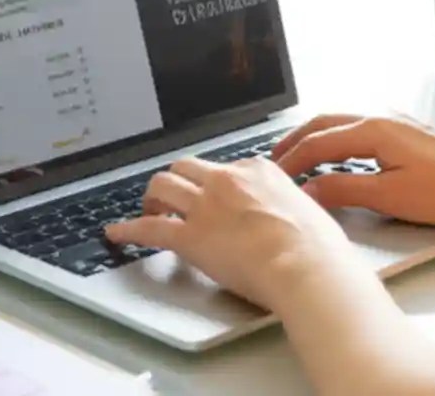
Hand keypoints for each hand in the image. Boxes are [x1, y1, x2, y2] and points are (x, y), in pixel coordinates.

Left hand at [103, 156, 363, 310]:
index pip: (225, 167)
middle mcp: (227, 180)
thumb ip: (290, 204)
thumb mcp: (310, 208)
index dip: (215, 184)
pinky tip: (116, 233)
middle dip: (177, 181)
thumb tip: (292, 212)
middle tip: (174, 199)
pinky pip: (149, 227)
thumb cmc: (317, 247)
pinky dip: (128, 229)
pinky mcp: (189, 236)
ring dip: (152, 197)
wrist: (306, 266)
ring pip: (162, 185)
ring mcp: (205, 205)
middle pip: (186, 167)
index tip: (214, 197)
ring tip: (150, 210)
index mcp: (258, 170)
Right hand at [273, 114, 434, 225]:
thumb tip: (308, 189)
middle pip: (325, 123)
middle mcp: (381, 117)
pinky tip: (339, 155)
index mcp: (372, 129)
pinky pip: (359, 128)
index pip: (317, 143)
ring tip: (299, 156)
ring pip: (342, 122)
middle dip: (296, 140)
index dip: (291, 162)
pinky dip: (337, 139)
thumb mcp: (389, 195)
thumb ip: (343, 189)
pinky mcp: (408, 134)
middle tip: (274, 160)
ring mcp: (396, 123)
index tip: (273, 179)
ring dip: (316, 137)